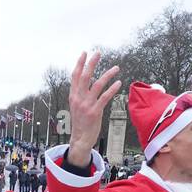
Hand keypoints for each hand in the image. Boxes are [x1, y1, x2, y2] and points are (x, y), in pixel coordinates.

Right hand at [67, 51, 121, 165]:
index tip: (85, 53)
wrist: (80, 139)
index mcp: (73, 96)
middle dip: (92, 63)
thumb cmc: (80, 122)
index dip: (79, 63)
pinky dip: (112, 89)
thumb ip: (80, 94)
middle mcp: (78, 98)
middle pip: (85, 76)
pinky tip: (119, 83)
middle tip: (98, 52)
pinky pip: (105, 97)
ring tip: (116, 68)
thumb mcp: (76, 106)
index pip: (75, 76)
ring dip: (108, 74)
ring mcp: (86, 105)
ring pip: (97, 85)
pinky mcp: (95, 112)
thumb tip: (85, 83)